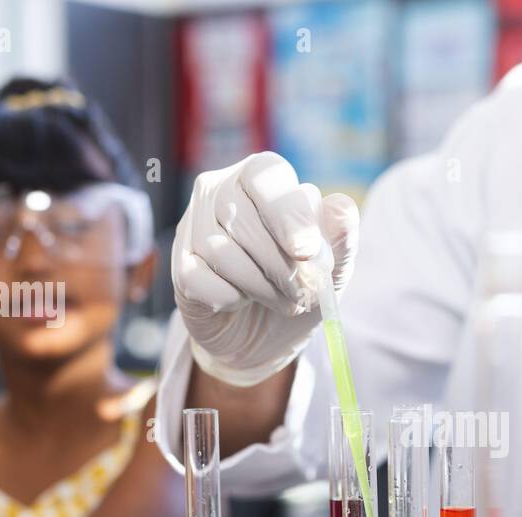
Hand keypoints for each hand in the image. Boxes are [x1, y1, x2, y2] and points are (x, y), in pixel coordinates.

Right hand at [171, 152, 358, 386]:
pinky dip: (231, 300)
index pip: (266, 175)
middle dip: (282, 266)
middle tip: (302, 293)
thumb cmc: (300, 287)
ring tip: (279, 300)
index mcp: (262, 178)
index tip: (305, 251)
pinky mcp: (179, 265)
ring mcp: (193, 225)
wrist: (267, 336)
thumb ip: (341, 237)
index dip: (288, 213)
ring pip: (222, 252)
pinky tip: (240, 302)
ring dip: (261, 287)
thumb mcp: (332, 267)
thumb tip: (341, 207)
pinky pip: (201, 281)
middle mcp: (220, 190)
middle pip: (245, 220)